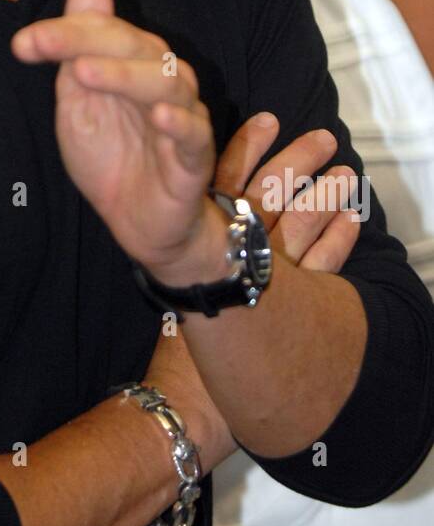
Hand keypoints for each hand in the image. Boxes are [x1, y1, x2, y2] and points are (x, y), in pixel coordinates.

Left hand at [12, 0, 214, 273]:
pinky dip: (178, 120)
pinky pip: (194, 132)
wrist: (137, 222)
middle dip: (83, 40)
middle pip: (133, 46)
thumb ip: (80, 47)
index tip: (23, 42)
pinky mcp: (195, 156)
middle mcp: (164, 79)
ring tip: (85, 73)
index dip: (64, 31)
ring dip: (124, 74)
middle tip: (42, 44)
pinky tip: (157, 115)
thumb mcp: (81, 100)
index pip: (103, 31)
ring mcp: (184, 115)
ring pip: (166, 81)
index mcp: (134, 62)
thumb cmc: (112, 156)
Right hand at [147, 116, 360, 468]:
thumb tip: (193, 221)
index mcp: (199, 243)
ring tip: (347, 174)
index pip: (224, 181)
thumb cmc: (172, 354)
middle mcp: (233, 252)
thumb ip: (186, 255)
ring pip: (302, 223)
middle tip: (322, 138)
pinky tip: (354, 219)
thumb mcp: (173, 292)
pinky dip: (340, 238)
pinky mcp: (294, 310)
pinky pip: (325, 265)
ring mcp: (267, 279)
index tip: (265, 120)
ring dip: (327, 195)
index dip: (247, 149)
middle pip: (270, 193)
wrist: (185, 405)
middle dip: (298, 161)